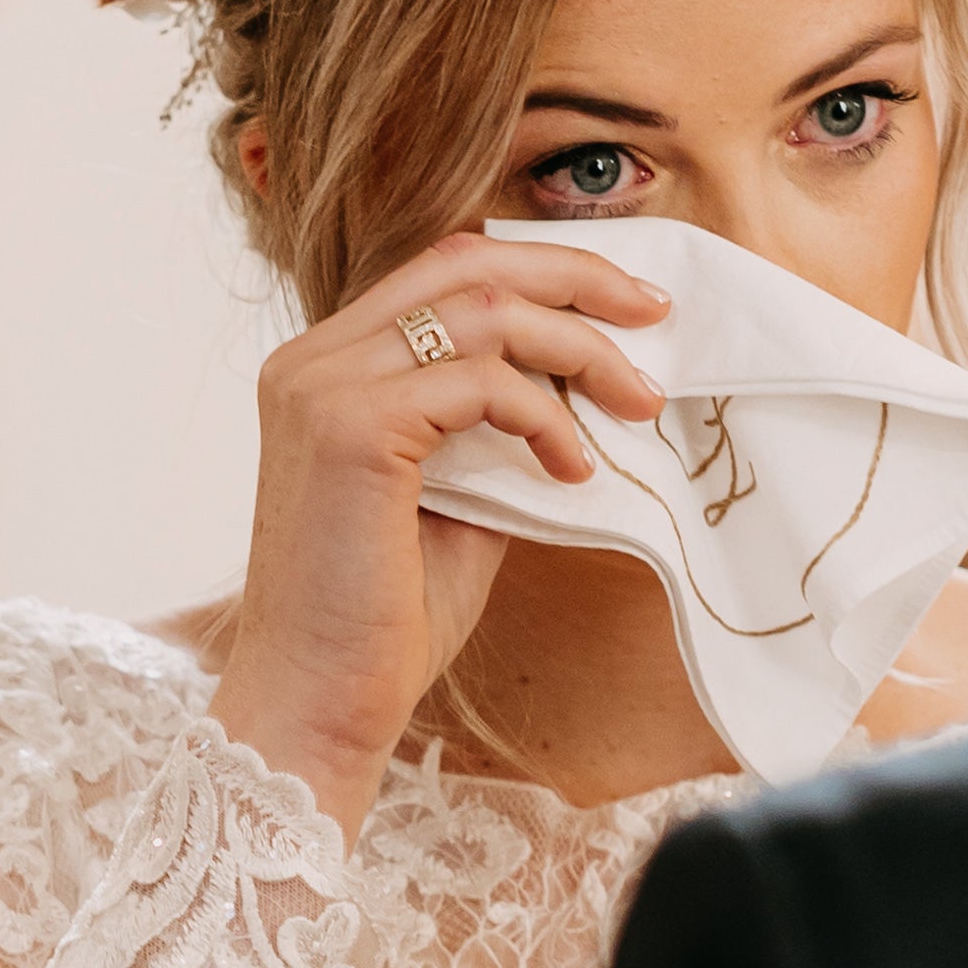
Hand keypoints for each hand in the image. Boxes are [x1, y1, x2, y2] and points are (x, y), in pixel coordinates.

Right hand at [209, 234, 672, 834]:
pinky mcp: (349, 428)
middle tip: (654, 312)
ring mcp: (322, 387)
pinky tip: (574, 471)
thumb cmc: (383, 622)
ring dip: (579, 351)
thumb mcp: (457, 501)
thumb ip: (495, 432)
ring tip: (638, 404)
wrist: (318, 705)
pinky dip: (546, 417)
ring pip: (482, 312)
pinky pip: (482, 383)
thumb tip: (583, 388)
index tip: (624, 306)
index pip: (441, 272)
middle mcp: (312, 361)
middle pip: (462, 261)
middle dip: (573, 276)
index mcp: (326, 368)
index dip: (540, 272)